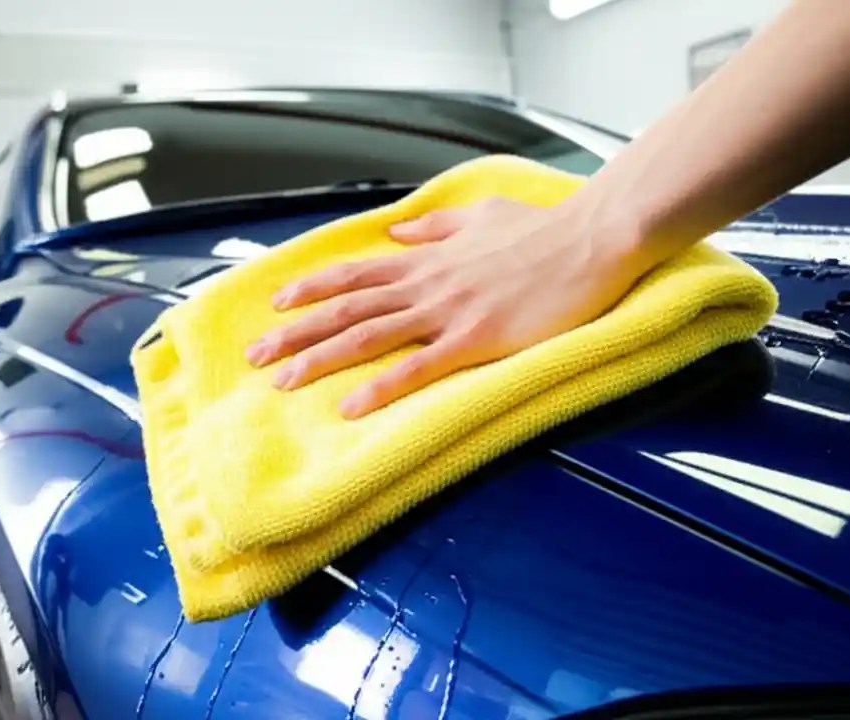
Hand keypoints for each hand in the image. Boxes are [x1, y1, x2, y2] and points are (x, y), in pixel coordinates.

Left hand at [245, 197, 650, 418]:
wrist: (592, 239)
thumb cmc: (545, 228)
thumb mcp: (481, 215)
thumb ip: (436, 227)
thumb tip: (398, 231)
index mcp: (428, 257)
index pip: (355, 272)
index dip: (312, 288)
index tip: (276, 304)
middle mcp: (427, 283)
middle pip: (347, 307)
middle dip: (297, 332)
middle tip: (256, 356)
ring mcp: (448, 312)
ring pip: (369, 336)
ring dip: (321, 359)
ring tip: (283, 382)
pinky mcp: (475, 339)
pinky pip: (417, 367)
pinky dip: (379, 387)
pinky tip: (349, 406)